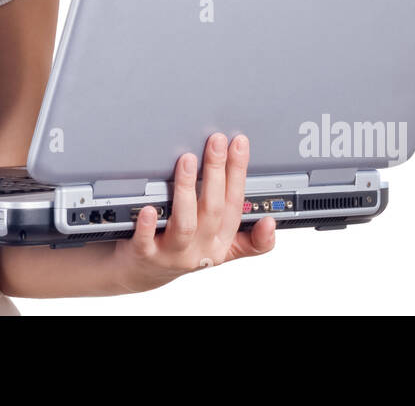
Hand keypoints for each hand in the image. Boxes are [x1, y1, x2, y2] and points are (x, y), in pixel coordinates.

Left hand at [111, 132, 275, 293]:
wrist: (143, 273)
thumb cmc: (181, 250)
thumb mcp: (220, 248)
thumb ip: (247, 238)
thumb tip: (270, 223)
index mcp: (221, 242)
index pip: (235, 203)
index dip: (239, 172)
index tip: (241, 145)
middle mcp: (200, 248)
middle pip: (213, 208)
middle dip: (217, 170)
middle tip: (216, 141)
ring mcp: (173, 253)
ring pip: (185, 223)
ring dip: (187, 190)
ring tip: (187, 161)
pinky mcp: (146, 256)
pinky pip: (147, 241)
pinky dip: (148, 225)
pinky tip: (147, 207)